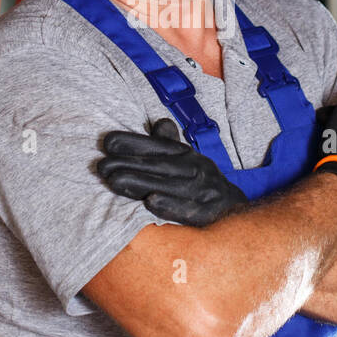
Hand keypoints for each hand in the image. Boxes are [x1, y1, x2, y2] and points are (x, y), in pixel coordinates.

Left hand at [97, 118, 248, 226]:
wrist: (235, 209)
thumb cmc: (200, 183)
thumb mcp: (188, 160)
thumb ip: (170, 144)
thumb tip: (158, 123)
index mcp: (188, 156)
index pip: (158, 146)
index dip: (133, 143)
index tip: (108, 142)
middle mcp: (196, 170)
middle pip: (159, 165)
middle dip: (128, 164)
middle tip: (101, 166)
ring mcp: (204, 192)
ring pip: (168, 186)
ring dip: (140, 183)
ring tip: (114, 181)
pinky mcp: (209, 214)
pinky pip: (188, 210)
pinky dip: (169, 206)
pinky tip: (150, 202)